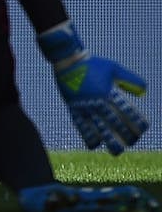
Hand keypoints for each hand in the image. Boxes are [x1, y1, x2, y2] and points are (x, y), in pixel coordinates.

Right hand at [38, 21, 148, 154]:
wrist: (67, 61)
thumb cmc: (94, 64)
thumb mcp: (115, 68)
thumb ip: (131, 80)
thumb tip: (143, 94)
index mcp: (109, 92)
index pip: (129, 113)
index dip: (138, 123)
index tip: (143, 128)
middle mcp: (98, 102)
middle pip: (117, 125)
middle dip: (127, 136)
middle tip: (131, 140)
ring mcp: (85, 107)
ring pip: (100, 131)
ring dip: (111, 143)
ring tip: (117, 151)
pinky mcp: (74, 109)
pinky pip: (82, 128)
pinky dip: (89, 138)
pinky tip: (96, 144)